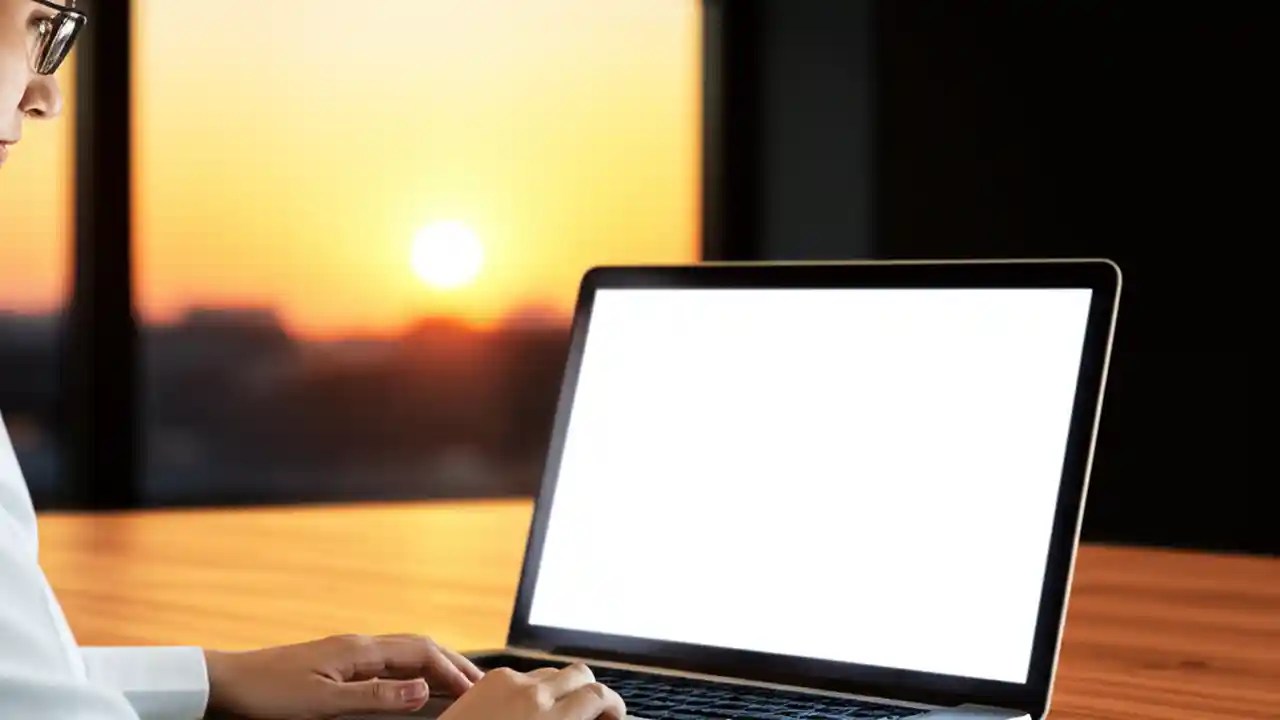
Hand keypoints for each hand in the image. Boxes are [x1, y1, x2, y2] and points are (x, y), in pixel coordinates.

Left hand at [204, 633, 482, 718]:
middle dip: (453, 663)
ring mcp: (347, 652)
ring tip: (457, 682)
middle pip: (419, 646)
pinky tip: (413, 683)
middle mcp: (359, 645)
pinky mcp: (337, 663)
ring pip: (404, 652)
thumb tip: (423, 687)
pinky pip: (388, 662)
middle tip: (480, 683)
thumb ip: (376, 696)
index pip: (422, 653)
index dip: (453, 671)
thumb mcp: (325, 703)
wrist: (226, 683)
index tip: (479, 691)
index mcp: (360, 650)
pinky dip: (411, 670)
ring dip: (434, 665)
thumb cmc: (269, 694)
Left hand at [440, 664, 625, 719]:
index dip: (613, 705)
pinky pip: (523, 676)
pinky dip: (531, 689)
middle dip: (590, 691)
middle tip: (589, 714)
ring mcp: (508, 681)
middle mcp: (531, 693)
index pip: (598, 695)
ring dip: (560, 689)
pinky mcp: (488, 679)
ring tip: (553, 714)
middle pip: (581, 673)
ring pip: (552, 672)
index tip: (614, 717)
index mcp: (550, 719)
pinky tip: (522, 711)